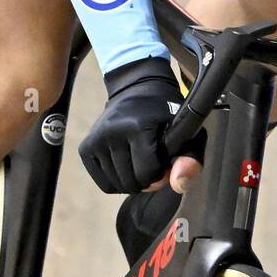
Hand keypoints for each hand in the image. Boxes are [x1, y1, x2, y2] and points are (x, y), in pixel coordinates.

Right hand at [79, 56, 204, 194]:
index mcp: (138, 127)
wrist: (136, 90)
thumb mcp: (186, 132)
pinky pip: (103, 183)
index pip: (147, 173)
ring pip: (116, 185)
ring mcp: (96, 140)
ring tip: (138, 164)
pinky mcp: (86, 147)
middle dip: (145, 180)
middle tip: (151, 164)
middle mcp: (112, 132)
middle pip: (131, 182)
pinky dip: (116, 182)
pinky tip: (125, 167)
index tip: (163, 162)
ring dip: (131, 182)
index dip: (159, 174)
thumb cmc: (165, 114)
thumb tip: (178, 185)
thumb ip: (190, 158)